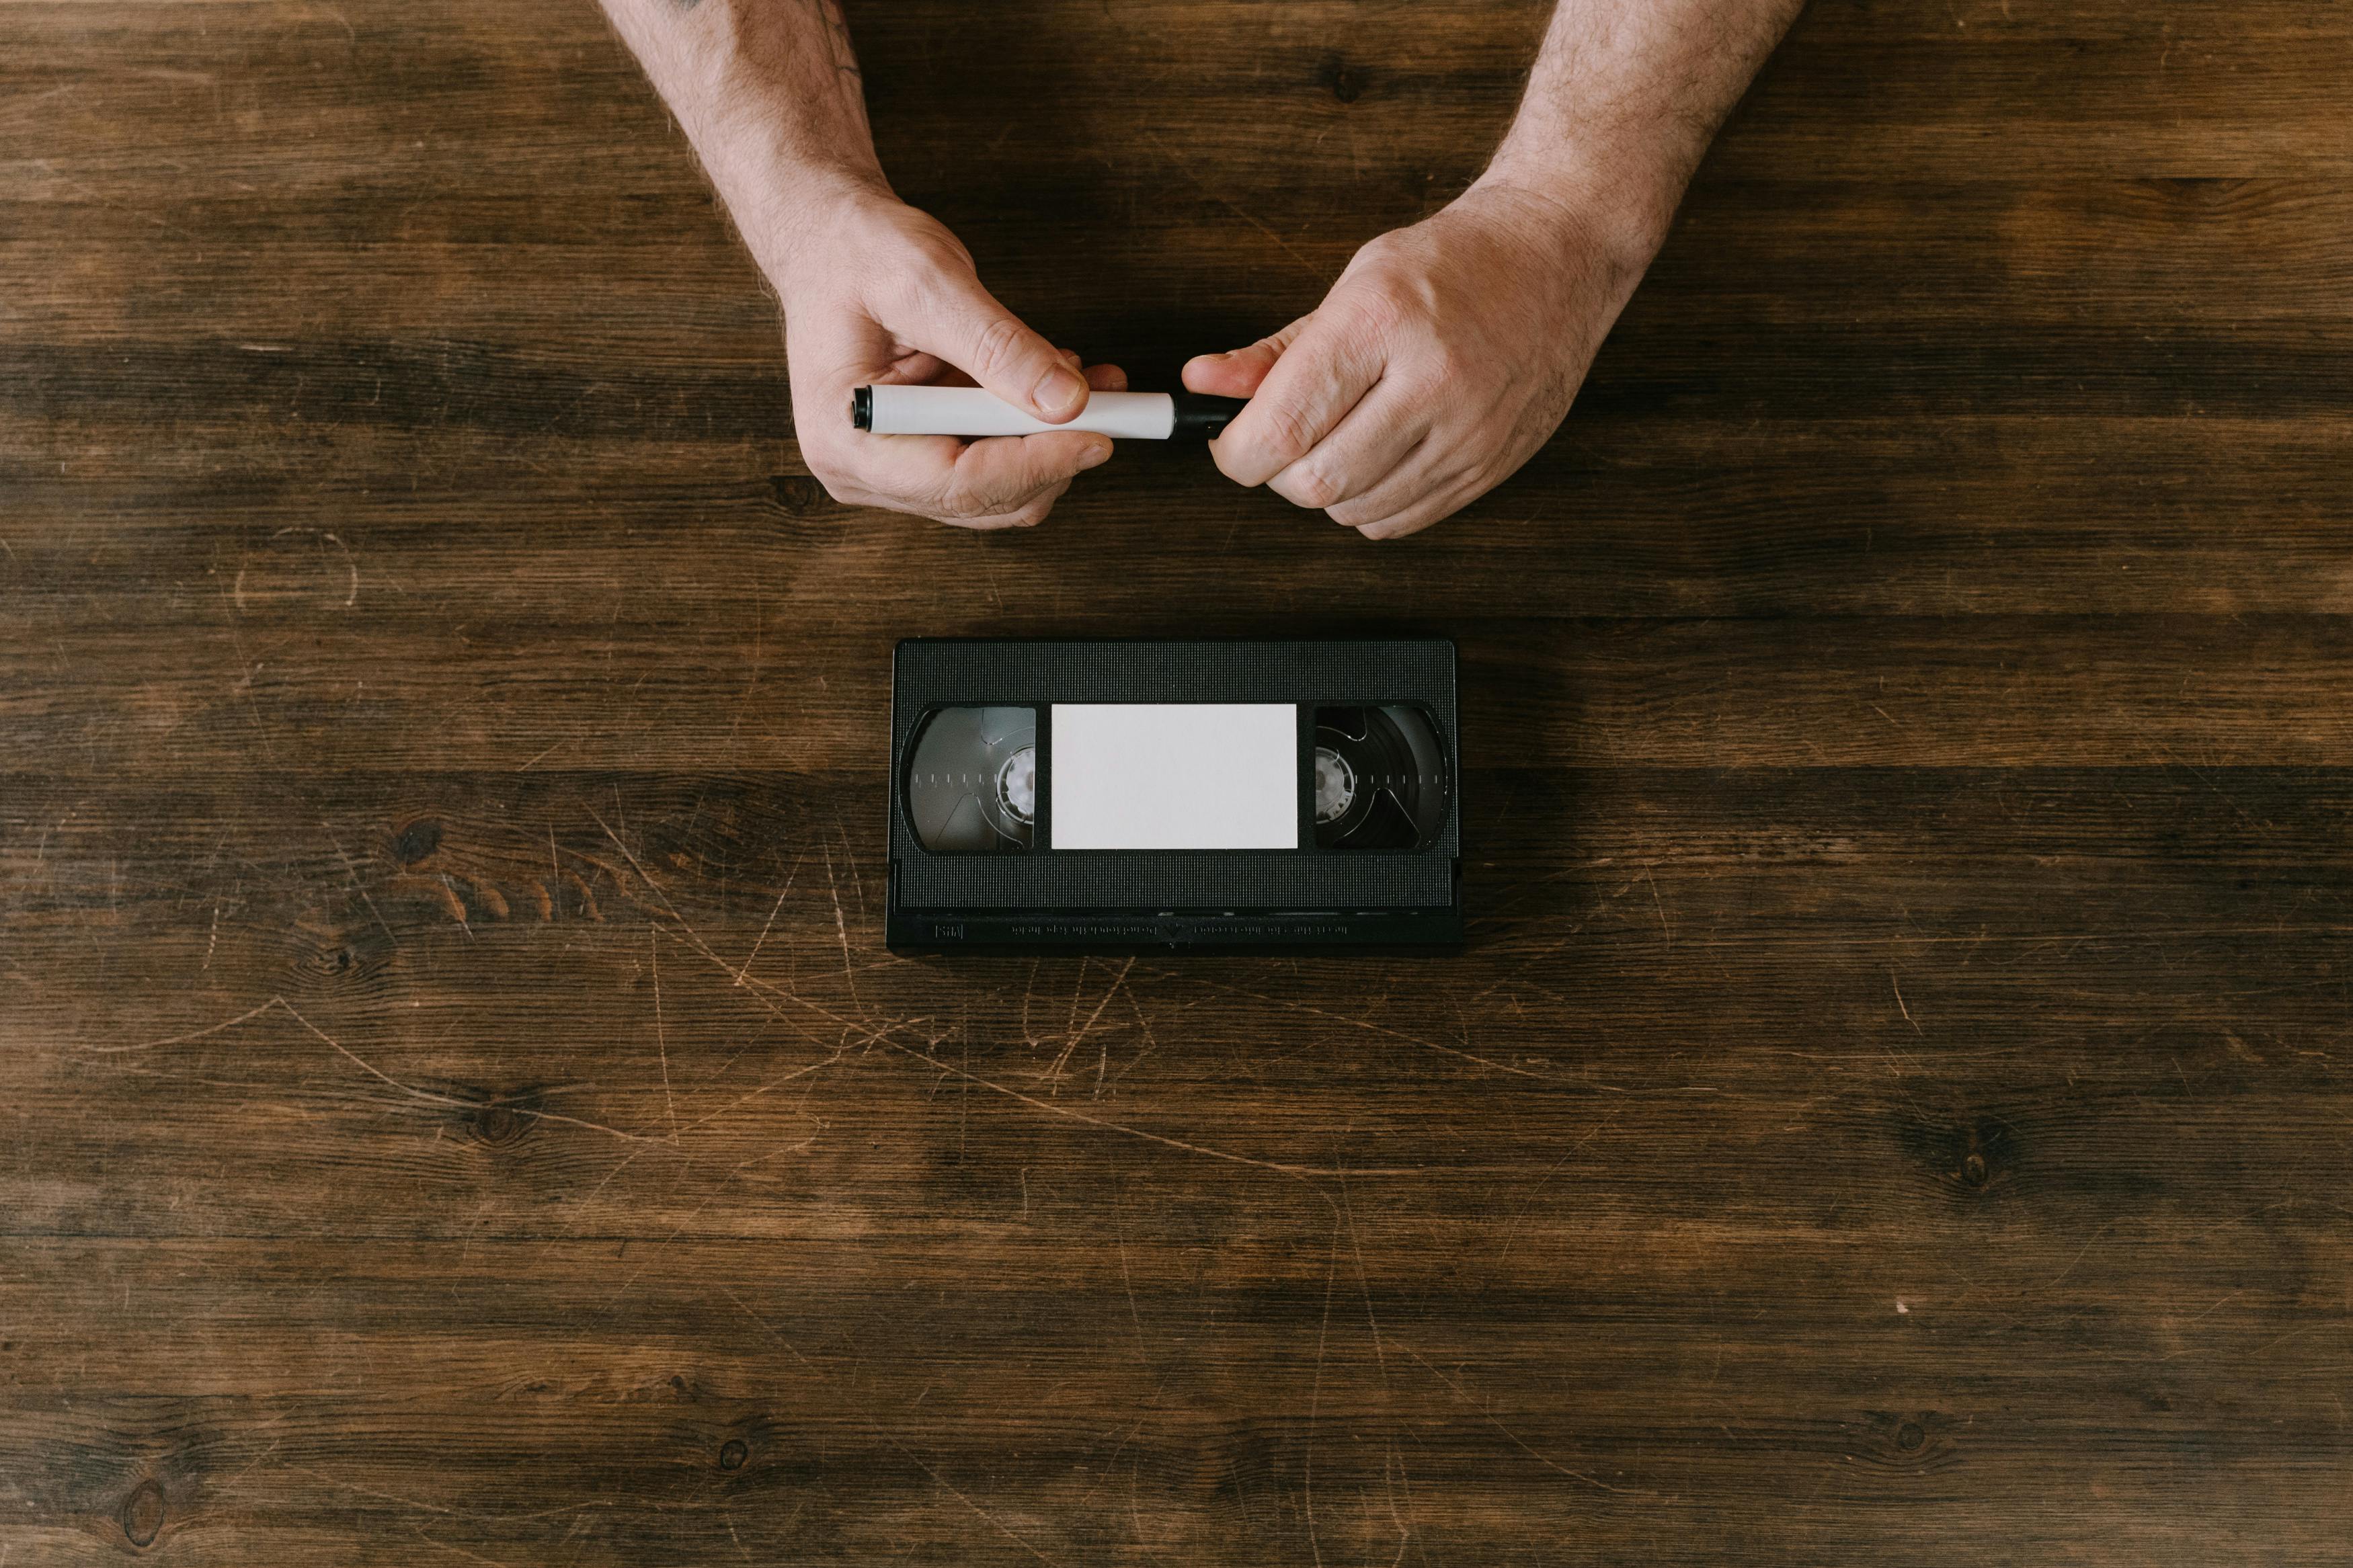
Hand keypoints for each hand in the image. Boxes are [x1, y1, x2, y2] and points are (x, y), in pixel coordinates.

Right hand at [769, 188, 1124, 528]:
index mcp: (845, 435)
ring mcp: (890, 470)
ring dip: (1051, 445)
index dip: (1035, 464)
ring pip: (996, 492)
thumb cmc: (857, 252)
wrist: (830, 241)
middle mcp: (862, 468)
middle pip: (981, 499)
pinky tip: (1060, 385)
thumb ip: (997, 345)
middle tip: (1113, 405)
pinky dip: (1034, 432)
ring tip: (1090, 385)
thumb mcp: (928, 283)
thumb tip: (1065, 401)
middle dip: (1052, 456)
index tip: (1098, 435)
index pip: (955, 482)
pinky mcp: (918, 458)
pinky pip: (991, 463)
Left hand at [1182, 181, 1642, 539]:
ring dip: (1326, 490)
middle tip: (1283, 440)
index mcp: (1382, 322)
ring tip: (1339, 438)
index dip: (1235, 453)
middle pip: (1315, 482)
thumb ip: (1273, 351)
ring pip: (1354, 510)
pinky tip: (1378, 457)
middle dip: (1278, 474)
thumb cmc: (1453, 266)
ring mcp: (1469, 431)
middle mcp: (1431, 381)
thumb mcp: (1353, 285)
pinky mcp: (1492, 466)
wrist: (1556, 257)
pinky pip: (1399, 522)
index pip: (1283, 428)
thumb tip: (1203, 386)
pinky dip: (1369, 504)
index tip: (1229, 442)